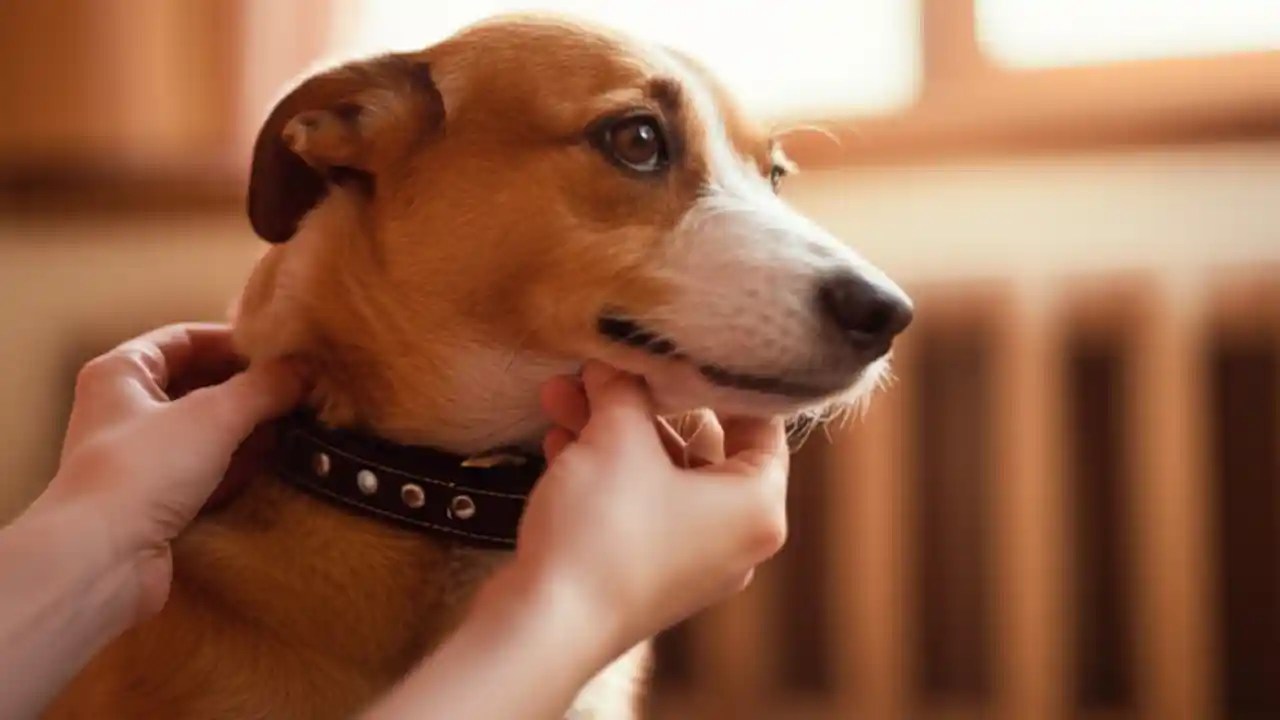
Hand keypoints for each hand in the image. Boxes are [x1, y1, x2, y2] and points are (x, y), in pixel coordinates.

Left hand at [38, 323, 308, 620]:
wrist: (102, 560)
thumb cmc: (144, 469)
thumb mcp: (214, 415)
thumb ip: (264, 387)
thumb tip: (306, 369)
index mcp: (121, 373)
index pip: (184, 339)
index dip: (234, 340)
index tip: (283, 350)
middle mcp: (124, 411)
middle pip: (195, 384)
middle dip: (247, 386)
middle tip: (299, 388)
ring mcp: (138, 460)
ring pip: (202, 431)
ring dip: (246, 429)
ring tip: (297, 423)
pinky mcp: (154, 503)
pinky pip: (204, 472)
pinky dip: (236, 467)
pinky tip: (273, 465)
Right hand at [509, 362, 789, 657]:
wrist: (547, 625)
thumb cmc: (603, 533)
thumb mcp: (618, 438)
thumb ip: (623, 389)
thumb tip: (615, 361)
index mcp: (757, 506)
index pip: (762, 424)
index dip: (719, 380)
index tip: (681, 348)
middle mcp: (735, 539)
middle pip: (700, 447)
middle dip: (641, 403)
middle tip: (602, 369)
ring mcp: (690, 563)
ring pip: (658, 475)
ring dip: (611, 432)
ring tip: (562, 395)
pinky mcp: (645, 576)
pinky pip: (635, 507)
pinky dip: (603, 471)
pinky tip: (558, 440)